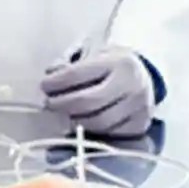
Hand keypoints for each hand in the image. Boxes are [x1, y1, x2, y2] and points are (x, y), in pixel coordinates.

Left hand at [40, 46, 154, 137]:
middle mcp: (131, 84)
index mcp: (117, 61)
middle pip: (87, 102)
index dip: (56, 82)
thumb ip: (69, 64)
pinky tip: (82, 121)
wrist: (144, 76)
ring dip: (74, 120)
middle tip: (50, 103)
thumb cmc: (111, 64)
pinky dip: (91, 130)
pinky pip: (110, 134)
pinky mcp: (140, 126)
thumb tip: (50, 75)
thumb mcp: (92, 54)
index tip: (44, 86)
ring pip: (98, 122)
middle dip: (62, 104)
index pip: (77, 74)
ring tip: (64, 113)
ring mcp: (139, 107)